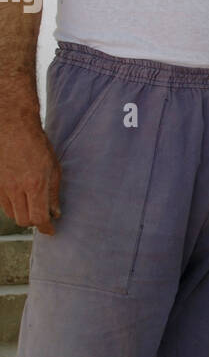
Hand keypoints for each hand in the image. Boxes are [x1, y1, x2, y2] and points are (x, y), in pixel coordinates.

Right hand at [0, 119, 61, 234]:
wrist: (11, 127)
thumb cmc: (35, 144)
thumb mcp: (53, 168)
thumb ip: (53, 193)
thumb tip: (55, 213)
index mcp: (35, 184)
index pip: (39, 218)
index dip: (46, 228)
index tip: (51, 230)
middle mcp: (16, 188)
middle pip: (24, 220)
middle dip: (35, 222)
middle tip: (43, 216)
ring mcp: (3, 186)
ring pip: (12, 215)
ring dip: (23, 215)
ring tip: (32, 206)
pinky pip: (3, 205)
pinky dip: (13, 206)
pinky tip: (21, 198)